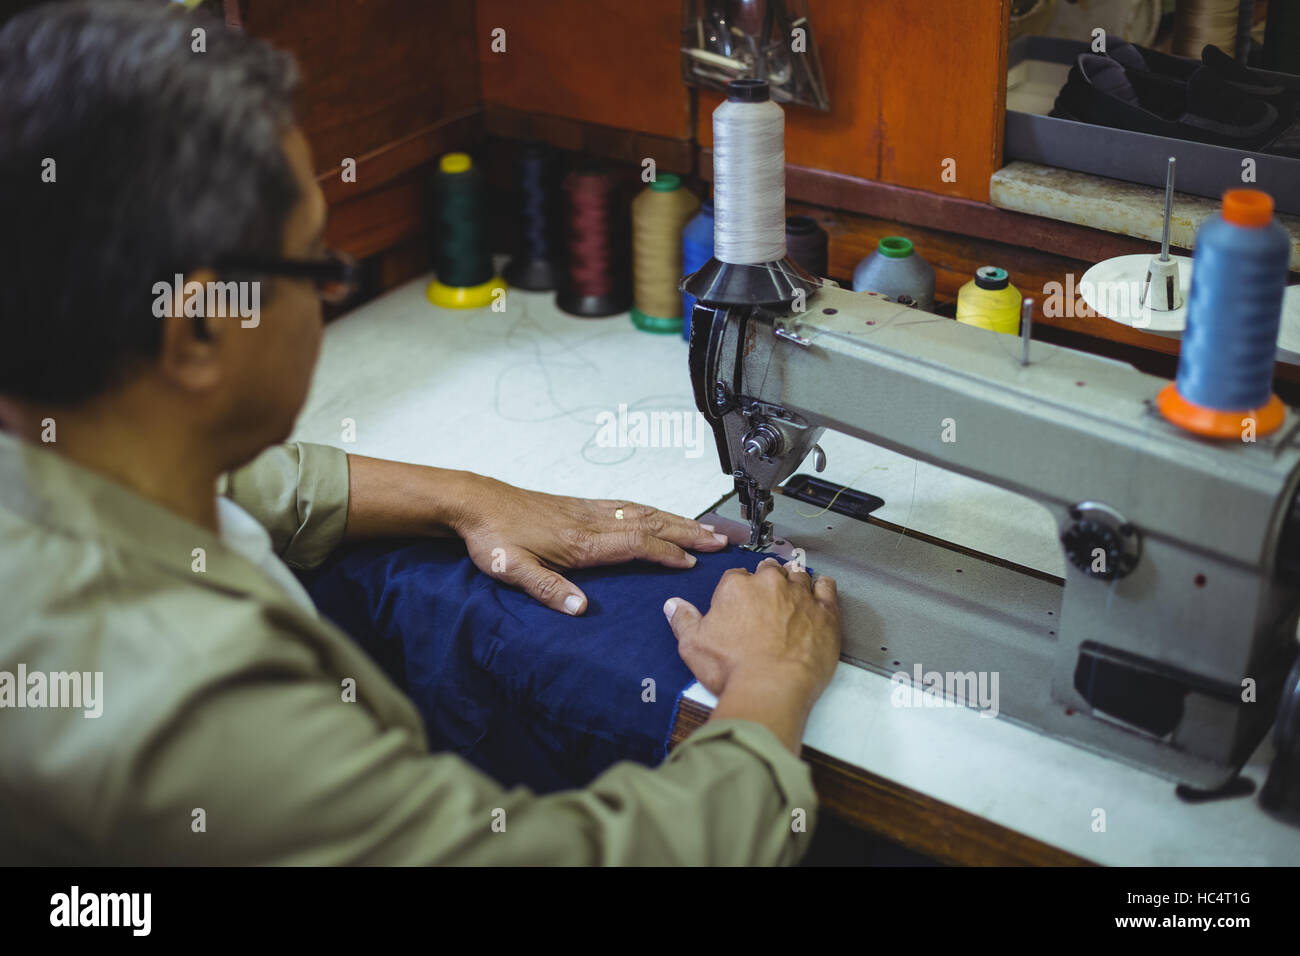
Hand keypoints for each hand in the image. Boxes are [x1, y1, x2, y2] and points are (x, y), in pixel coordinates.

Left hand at [453, 475, 729, 614]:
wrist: (475, 503)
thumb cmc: (493, 538)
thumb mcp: (512, 570)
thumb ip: (547, 589)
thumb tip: (579, 608)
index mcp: (581, 542)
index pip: (636, 544)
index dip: (666, 552)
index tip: (692, 562)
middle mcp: (591, 521)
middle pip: (650, 523)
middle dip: (687, 532)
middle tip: (720, 540)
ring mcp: (588, 510)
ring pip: (642, 512)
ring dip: (676, 519)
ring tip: (704, 527)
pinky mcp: (580, 505)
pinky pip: (627, 506)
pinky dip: (652, 510)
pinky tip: (659, 514)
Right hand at [663, 558, 840, 750]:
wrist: (770, 688)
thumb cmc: (733, 669)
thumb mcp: (693, 645)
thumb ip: (683, 620)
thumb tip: (674, 606)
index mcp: (736, 587)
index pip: (737, 576)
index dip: (739, 590)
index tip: (741, 602)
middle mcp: (769, 584)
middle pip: (769, 571)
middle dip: (767, 582)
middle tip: (766, 600)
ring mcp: (800, 596)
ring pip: (798, 576)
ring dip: (794, 583)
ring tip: (793, 594)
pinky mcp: (824, 612)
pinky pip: (827, 588)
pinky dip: (823, 587)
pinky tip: (821, 589)